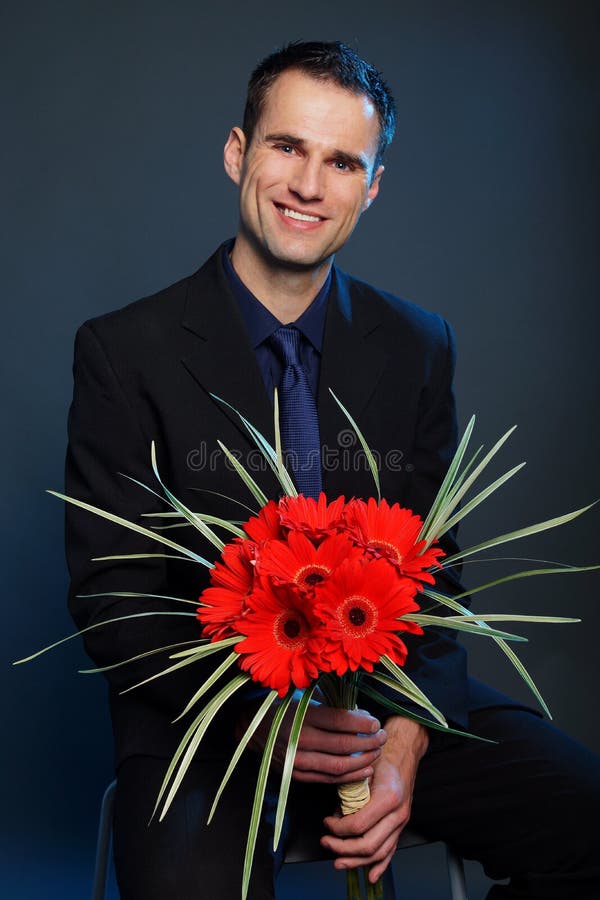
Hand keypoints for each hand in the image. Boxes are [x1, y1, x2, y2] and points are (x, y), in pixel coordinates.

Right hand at [236, 699, 386, 783]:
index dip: (363, 723)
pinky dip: (349, 777)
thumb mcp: (302, 697)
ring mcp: (298, 761)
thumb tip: (358, 708)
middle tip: (382, 737)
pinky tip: (365, 770)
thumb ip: (328, 702)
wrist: (253, 728)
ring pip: (339, 766)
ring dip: (363, 761)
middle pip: (343, 745)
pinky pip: (328, 779)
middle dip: (368, 742)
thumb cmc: (282, 708)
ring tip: (377, 753)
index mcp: (302, 716)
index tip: (376, 722)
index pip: (340, 721)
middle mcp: (300, 740)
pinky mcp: (297, 775)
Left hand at [320, 716, 428, 881]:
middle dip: (343, 848)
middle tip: (326, 842)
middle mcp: (398, 813)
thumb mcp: (363, 768)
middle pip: (368, 845)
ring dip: (356, 861)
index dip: (338, 829)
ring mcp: (402, 821)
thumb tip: (336, 813)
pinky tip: (370, 875)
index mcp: (388, 797)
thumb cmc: (382, 756)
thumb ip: (350, 792)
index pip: (359, 825)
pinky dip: (380, 866)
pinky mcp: (401, 826)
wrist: (403, 752)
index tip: (327, 823)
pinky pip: (391, 851)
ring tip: (338, 860)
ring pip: (379, 853)